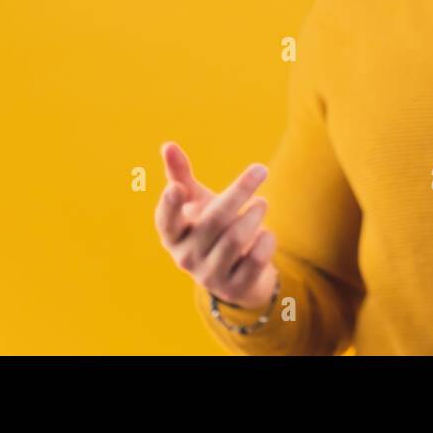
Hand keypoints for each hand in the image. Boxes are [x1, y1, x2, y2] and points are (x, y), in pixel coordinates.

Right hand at [155, 141, 278, 310]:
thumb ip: (181, 176)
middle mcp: (187, 258)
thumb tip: (167, 144)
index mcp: (173, 235)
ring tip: (262, 203)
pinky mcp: (236, 288)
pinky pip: (256, 259)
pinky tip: (266, 232)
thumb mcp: (196, 203)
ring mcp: (210, 276)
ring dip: (254, 215)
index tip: (176, 188)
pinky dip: (266, 240)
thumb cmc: (210, 228)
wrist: (235, 273)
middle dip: (240, 191)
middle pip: (214, 220)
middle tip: (261, 169)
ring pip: (237, 239)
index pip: (166, 221)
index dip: (170, 205)